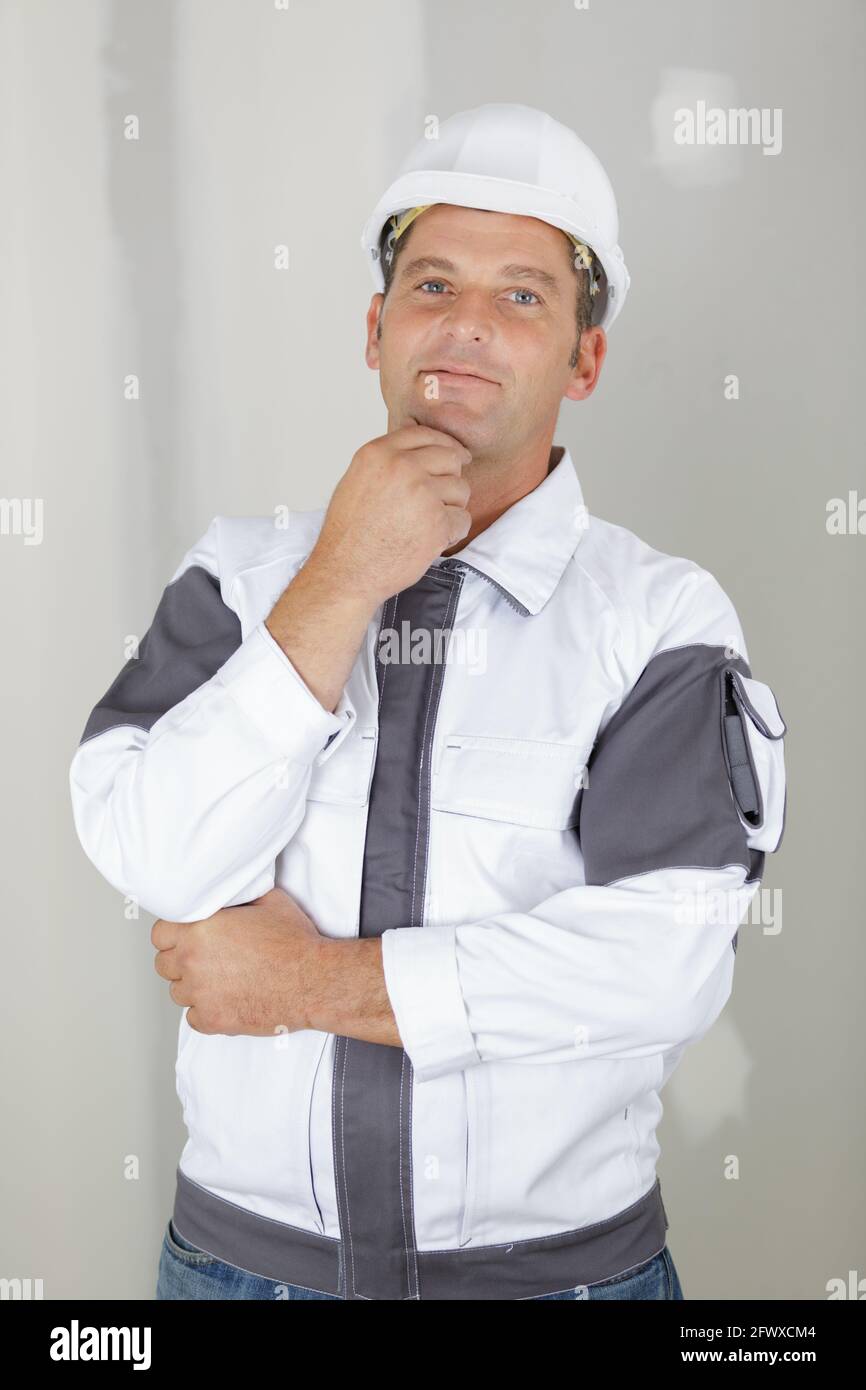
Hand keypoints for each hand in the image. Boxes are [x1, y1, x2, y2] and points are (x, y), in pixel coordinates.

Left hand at [151, 887, 322, 1036]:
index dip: (173, 935)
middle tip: (205, 960)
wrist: (313, 980)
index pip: (159, 934)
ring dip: (193, 987)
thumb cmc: (295, 943)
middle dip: (181, 961)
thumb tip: (232, 892)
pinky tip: (226, 1000)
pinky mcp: (213, 1020)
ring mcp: (201, 994)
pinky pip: (193, 1018)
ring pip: (176, 992)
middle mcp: (193, 962)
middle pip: (163, 964)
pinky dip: (206, 1012)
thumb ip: (239, 896)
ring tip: (219, 981)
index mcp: (200, 930)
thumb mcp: (268, 901)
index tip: (186, 938)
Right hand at [307, 418, 472, 607]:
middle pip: (450, 458)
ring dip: (451, 507)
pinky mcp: (437, 522)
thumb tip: (421, 452)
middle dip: (450, 478)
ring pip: (461, 489)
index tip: (456, 455)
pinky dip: (453, 532)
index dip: (444, 444)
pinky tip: (431, 540)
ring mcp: (422, 494)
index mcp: (379, 453)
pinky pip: (463, 519)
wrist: (345, 573)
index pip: (424, 434)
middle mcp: (401, 467)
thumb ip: (387, 462)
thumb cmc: (348, 535)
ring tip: (427, 524)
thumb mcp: (357, 481)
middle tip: (439, 499)